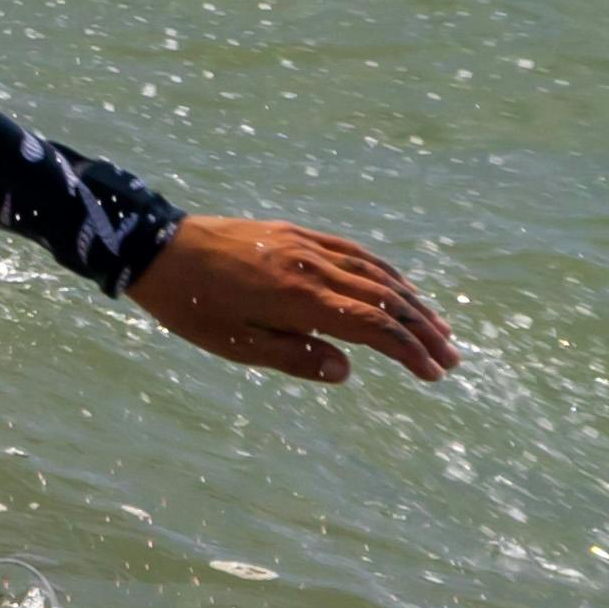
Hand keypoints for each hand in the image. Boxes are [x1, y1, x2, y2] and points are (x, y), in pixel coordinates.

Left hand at [128, 216, 455, 384]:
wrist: (157, 248)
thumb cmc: (192, 306)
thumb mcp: (237, 346)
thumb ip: (296, 358)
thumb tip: (348, 370)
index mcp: (300, 300)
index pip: (372, 326)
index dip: (407, 350)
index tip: (432, 374)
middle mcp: (312, 268)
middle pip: (384, 298)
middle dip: (422, 329)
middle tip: (451, 357)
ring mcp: (306, 246)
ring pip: (374, 272)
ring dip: (410, 300)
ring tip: (436, 325)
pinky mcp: (295, 233)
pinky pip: (353, 251)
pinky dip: (383, 271)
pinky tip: (394, 285)